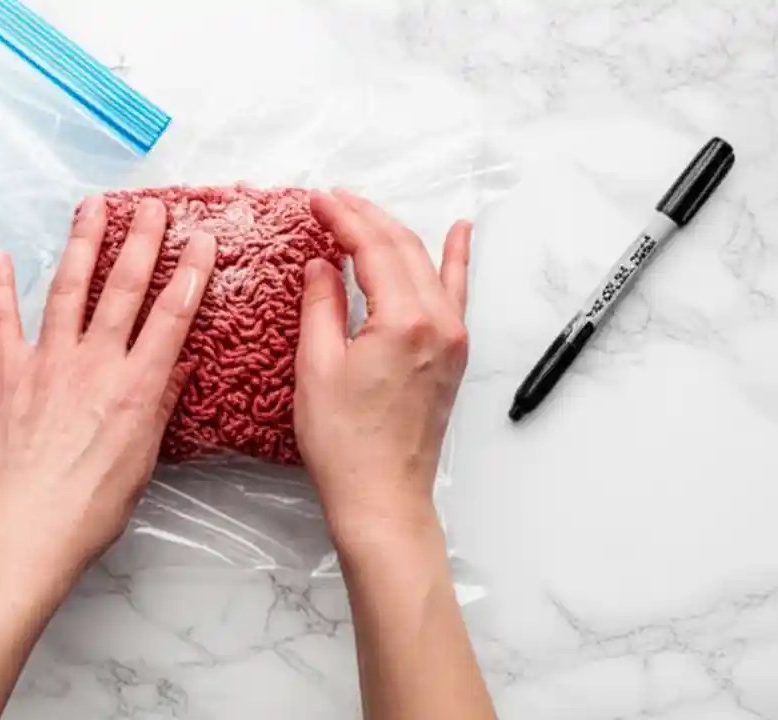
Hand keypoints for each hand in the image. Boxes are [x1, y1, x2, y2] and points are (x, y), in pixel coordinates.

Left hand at [0, 196, 216, 585]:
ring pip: (68, 290)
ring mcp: (48, 363)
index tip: (202, 239)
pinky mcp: (8, 375)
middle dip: (140, 241)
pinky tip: (0, 256)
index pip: (172, 316)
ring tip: (90, 207)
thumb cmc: (91, 509)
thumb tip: (175, 365)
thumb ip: (159, 407)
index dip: (190, 273)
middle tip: (150, 205)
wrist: (24, 530)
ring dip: (80, 244)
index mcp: (136, 386)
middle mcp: (94, 363)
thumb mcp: (143, 461)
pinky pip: (2, 322)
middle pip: (123, 289)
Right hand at [294, 189, 470, 547]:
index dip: (343, 219)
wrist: (382, 497)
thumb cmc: (346, 445)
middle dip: (366, 218)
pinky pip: (456, 294)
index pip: (373, 249)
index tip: (318, 201)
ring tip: (369, 211)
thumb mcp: (316, 367)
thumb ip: (321, 306)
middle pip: (403, 250)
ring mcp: (452, 340)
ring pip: (427, 266)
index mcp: (403, 322)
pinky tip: (461, 235)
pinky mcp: (453, 357)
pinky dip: (455, 261)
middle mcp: (439, 324)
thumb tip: (323, 265)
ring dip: (397, 234)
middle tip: (333, 201)